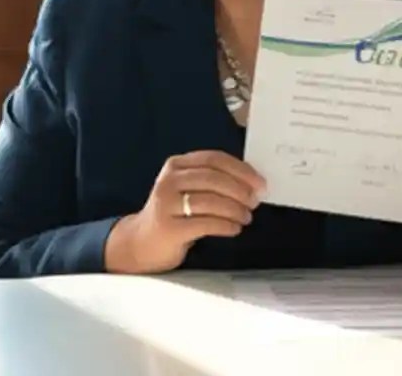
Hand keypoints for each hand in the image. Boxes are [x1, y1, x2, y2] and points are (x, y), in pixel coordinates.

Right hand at [105, 150, 264, 273]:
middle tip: (255, 201)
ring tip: (246, 217)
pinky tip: (234, 228)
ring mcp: (166, 204)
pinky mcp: (169, 228)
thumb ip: (213, 181)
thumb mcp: (187, 190)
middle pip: (213, 178)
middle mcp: (168, 181)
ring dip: (235, 209)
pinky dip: (226, 225)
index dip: (241, 169)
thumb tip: (252, 183)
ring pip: (210, 201)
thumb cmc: (173, 214)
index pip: (213, 159)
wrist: (141, 243)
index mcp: (176, 165)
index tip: (259, 182)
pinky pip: (206, 224)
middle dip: (240, 190)